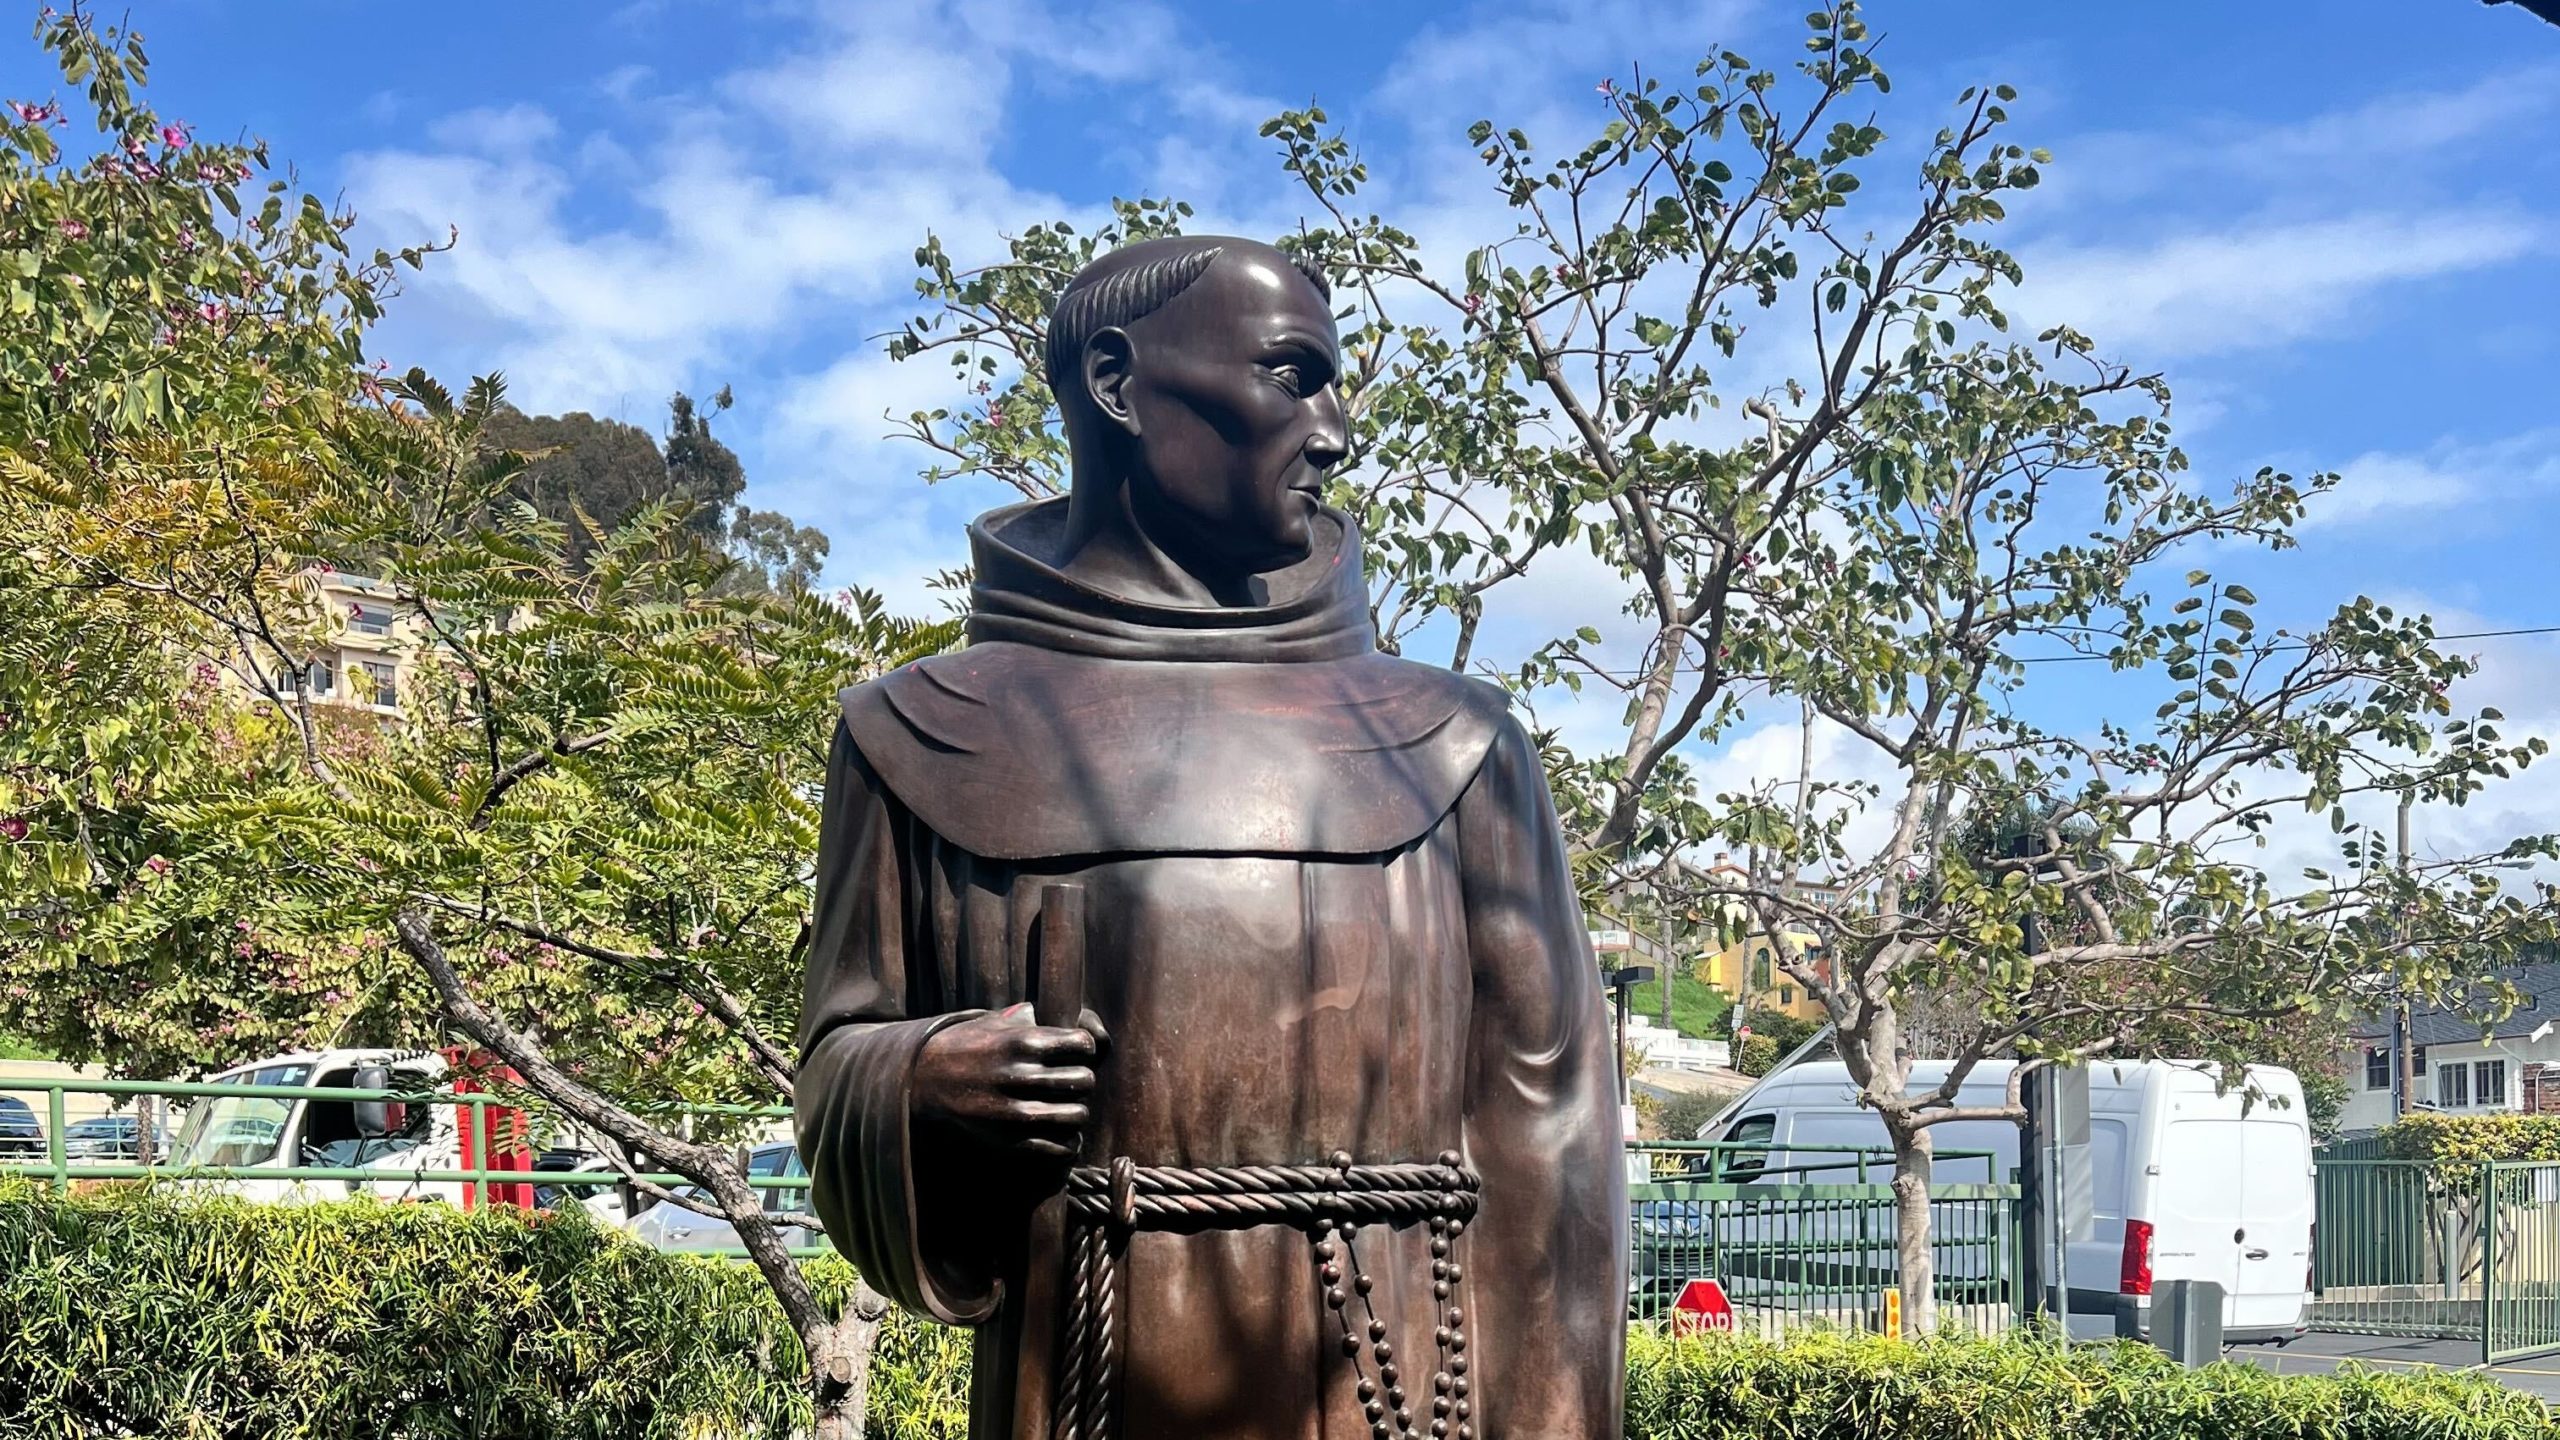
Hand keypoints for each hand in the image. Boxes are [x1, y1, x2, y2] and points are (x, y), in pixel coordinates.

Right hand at [912, 1004, 1104, 1159]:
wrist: (924, 1076)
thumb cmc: (966, 1043)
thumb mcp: (997, 1021)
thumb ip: (1035, 1019)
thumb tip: (1075, 1020)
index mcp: (1024, 1041)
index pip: (1084, 1045)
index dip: (1084, 1049)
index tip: (1075, 1053)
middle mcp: (1022, 1075)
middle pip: (1085, 1080)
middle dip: (1082, 1080)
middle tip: (1069, 1082)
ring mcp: (1015, 1110)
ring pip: (1078, 1114)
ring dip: (1075, 1111)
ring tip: (1065, 1107)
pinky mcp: (1009, 1139)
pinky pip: (1060, 1147)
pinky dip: (1067, 1142)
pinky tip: (1061, 1133)